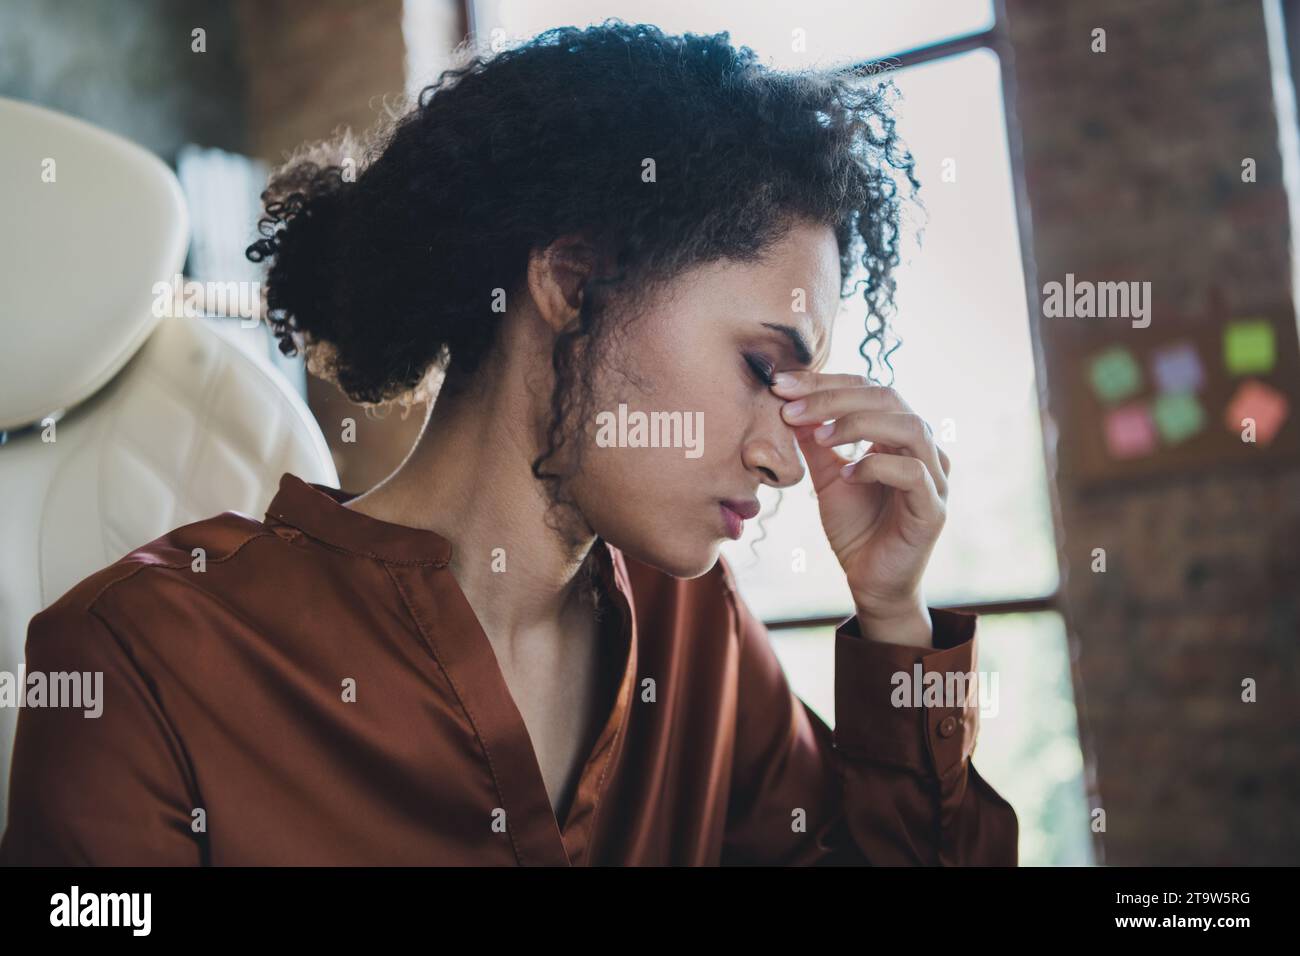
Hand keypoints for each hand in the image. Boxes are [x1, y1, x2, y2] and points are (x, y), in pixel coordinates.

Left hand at [771, 371, 949, 637]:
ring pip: (909, 427)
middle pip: (888, 397)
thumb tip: (788, 403)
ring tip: (819, 435)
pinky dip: (876, 466)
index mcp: (899, 434)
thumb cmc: (856, 527)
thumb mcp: (827, 477)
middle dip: (835, 398)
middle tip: (791, 407)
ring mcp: (935, 477)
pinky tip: (845, 474)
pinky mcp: (933, 508)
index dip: (825, 383)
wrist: (871, 582)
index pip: (867, 389)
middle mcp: (923, 448)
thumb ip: (815, 442)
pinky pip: (912, 473)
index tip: (781, 386)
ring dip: (858, 424)